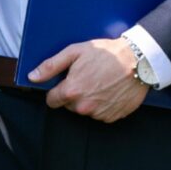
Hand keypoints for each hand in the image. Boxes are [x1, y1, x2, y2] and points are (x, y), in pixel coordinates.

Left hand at [27, 37, 148, 122]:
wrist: (138, 61)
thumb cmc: (106, 54)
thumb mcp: (74, 52)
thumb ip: (51, 66)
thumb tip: (32, 77)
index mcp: (72, 91)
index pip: (52, 101)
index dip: (56, 91)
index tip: (64, 84)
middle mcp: (84, 106)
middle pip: (69, 105)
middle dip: (73, 94)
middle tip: (86, 78)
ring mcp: (99, 113)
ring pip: (85, 110)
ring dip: (88, 100)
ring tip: (100, 82)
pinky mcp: (113, 116)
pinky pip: (100, 114)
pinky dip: (102, 105)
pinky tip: (109, 90)